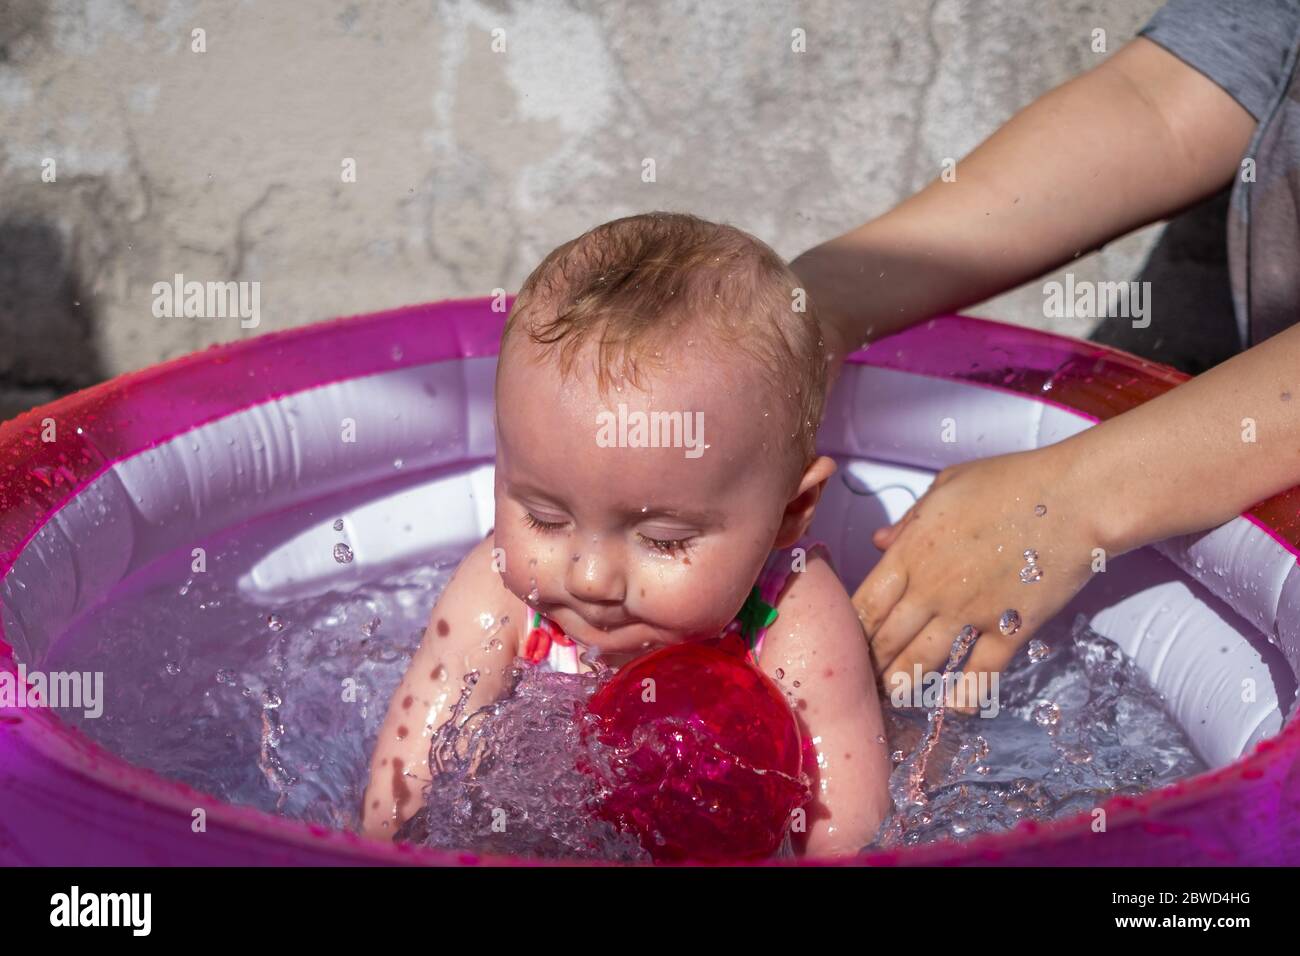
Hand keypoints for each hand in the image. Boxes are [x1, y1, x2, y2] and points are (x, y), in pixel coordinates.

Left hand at [854, 442, 1102, 698]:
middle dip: (870, 665)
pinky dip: (965, 696)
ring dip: (903, 684)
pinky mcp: (1009, 630)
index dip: (849, 630)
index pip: (864, 604)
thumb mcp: (947, 486)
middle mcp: (932, 590)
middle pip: (886, 640)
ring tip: (892, 698)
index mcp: (911, 552)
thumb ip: (910, 520)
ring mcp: (970, 613)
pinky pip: (981, 673)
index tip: (844, 643)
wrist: (1074, 499)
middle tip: (861, 682)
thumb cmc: (1011, 482)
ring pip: (922, 663)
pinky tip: (953, 708)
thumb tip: (879, 541)